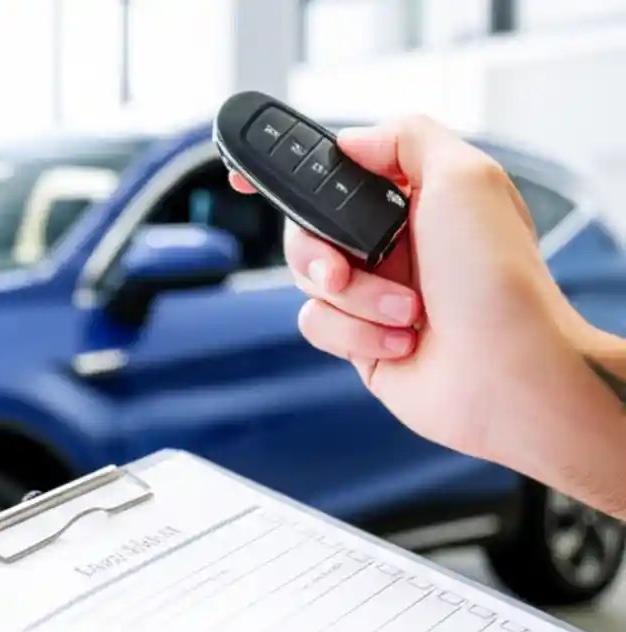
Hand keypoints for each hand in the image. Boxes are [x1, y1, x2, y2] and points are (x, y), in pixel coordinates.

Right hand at [229, 116, 624, 508]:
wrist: (509, 372)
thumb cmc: (500, 278)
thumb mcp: (467, 175)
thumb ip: (406, 137)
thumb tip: (351, 141)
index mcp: (418, 198)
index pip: (340, 171)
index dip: (292, 171)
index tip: (244, 174)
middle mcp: (394, 244)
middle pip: (308, 226)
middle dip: (318, 249)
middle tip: (345, 266)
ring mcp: (374, 294)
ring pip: (308, 279)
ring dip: (354, 297)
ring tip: (406, 311)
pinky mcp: (360, 341)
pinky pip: (317, 324)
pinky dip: (354, 334)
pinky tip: (401, 342)